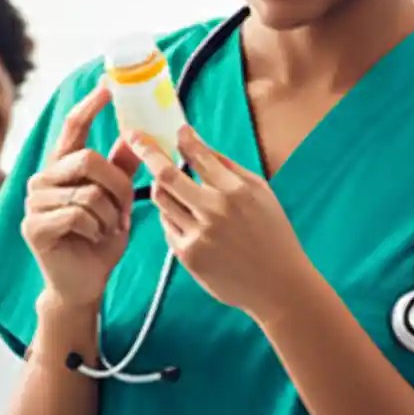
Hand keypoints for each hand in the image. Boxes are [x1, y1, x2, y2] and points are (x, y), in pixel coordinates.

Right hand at [21, 83, 140, 308]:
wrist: (83, 284)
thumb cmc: (99, 239)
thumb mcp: (117, 199)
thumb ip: (122, 166)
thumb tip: (139, 131)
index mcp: (61, 167)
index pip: (73, 126)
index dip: (91, 104)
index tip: (109, 85)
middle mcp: (42, 179)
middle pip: (88, 160)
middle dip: (117, 186)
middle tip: (124, 210)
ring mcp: (34, 202)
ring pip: (88, 192)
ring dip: (109, 215)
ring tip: (107, 229)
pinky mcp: (34, 226)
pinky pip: (78, 216)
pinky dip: (96, 230)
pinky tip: (92, 240)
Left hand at [128, 125, 315, 320]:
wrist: (277, 284)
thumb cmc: (272, 234)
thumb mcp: (261, 194)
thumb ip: (229, 169)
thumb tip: (198, 145)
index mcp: (236, 191)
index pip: (198, 155)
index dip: (183, 138)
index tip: (175, 130)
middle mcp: (214, 211)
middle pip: (165, 175)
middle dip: (147, 152)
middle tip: (136, 138)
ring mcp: (198, 234)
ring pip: (161, 200)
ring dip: (160, 187)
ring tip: (170, 185)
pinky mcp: (187, 255)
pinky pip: (166, 225)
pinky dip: (170, 215)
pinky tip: (184, 216)